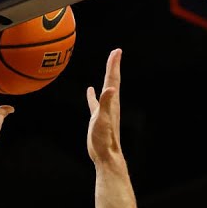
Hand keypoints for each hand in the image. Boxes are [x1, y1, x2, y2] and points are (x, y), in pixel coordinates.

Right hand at [86, 49, 122, 165]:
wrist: (106, 156)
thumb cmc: (104, 140)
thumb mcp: (103, 120)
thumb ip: (105, 104)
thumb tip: (110, 89)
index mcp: (111, 103)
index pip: (112, 80)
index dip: (113, 65)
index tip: (116, 51)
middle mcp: (110, 104)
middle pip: (112, 81)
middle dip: (113, 66)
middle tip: (115, 52)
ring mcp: (103, 111)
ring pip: (105, 89)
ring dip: (107, 77)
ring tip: (108, 66)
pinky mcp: (97, 118)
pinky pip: (94, 102)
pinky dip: (93, 95)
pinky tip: (90, 90)